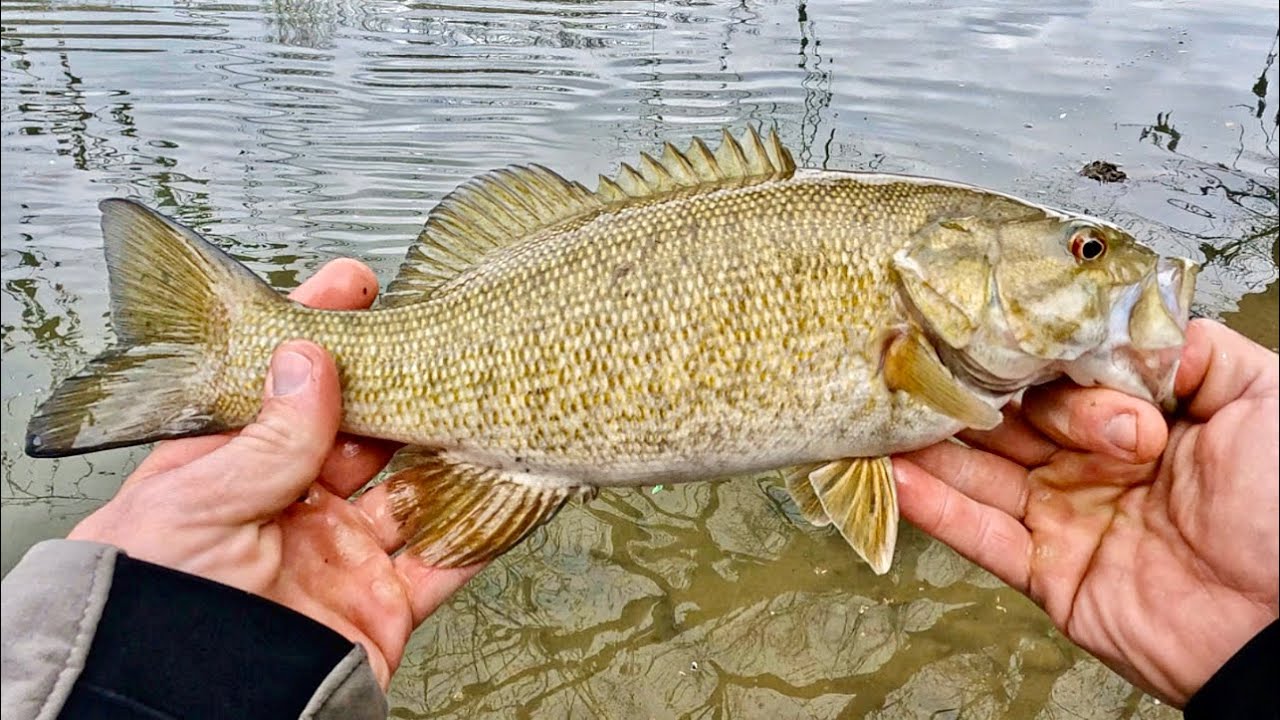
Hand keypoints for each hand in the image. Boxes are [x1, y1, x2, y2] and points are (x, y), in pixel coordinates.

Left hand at [68, 259, 483, 687]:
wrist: (181, 713)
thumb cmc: (151, 609)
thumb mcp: (192, 507)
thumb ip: (265, 439)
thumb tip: (310, 360)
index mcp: (229, 473)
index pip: (282, 386)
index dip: (318, 332)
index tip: (355, 285)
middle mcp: (292, 508)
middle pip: (362, 431)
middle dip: (399, 384)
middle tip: (436, 340)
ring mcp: (344, 554)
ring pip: (415, 486)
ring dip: (449, 447)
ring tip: (482, 398)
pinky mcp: (385, 605)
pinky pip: (449, 560)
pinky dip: (486, 526)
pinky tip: (513, 482)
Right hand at [894, 319, 1278, 706]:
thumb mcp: (1263, 397)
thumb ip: (1191, 349)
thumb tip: (1117, 320)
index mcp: (1138, 417)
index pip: (1061, 374)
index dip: (1034, 358)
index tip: (1000, 339)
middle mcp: (1091, 463)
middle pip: (1010, 418)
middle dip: (966, 392)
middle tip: (918, 365)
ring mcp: (1064, 515)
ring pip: (980, 471)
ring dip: (928, 443)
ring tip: (880, 410)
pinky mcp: (1046, 570)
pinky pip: (979, 535)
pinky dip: (934, 508)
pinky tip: (895, 475)